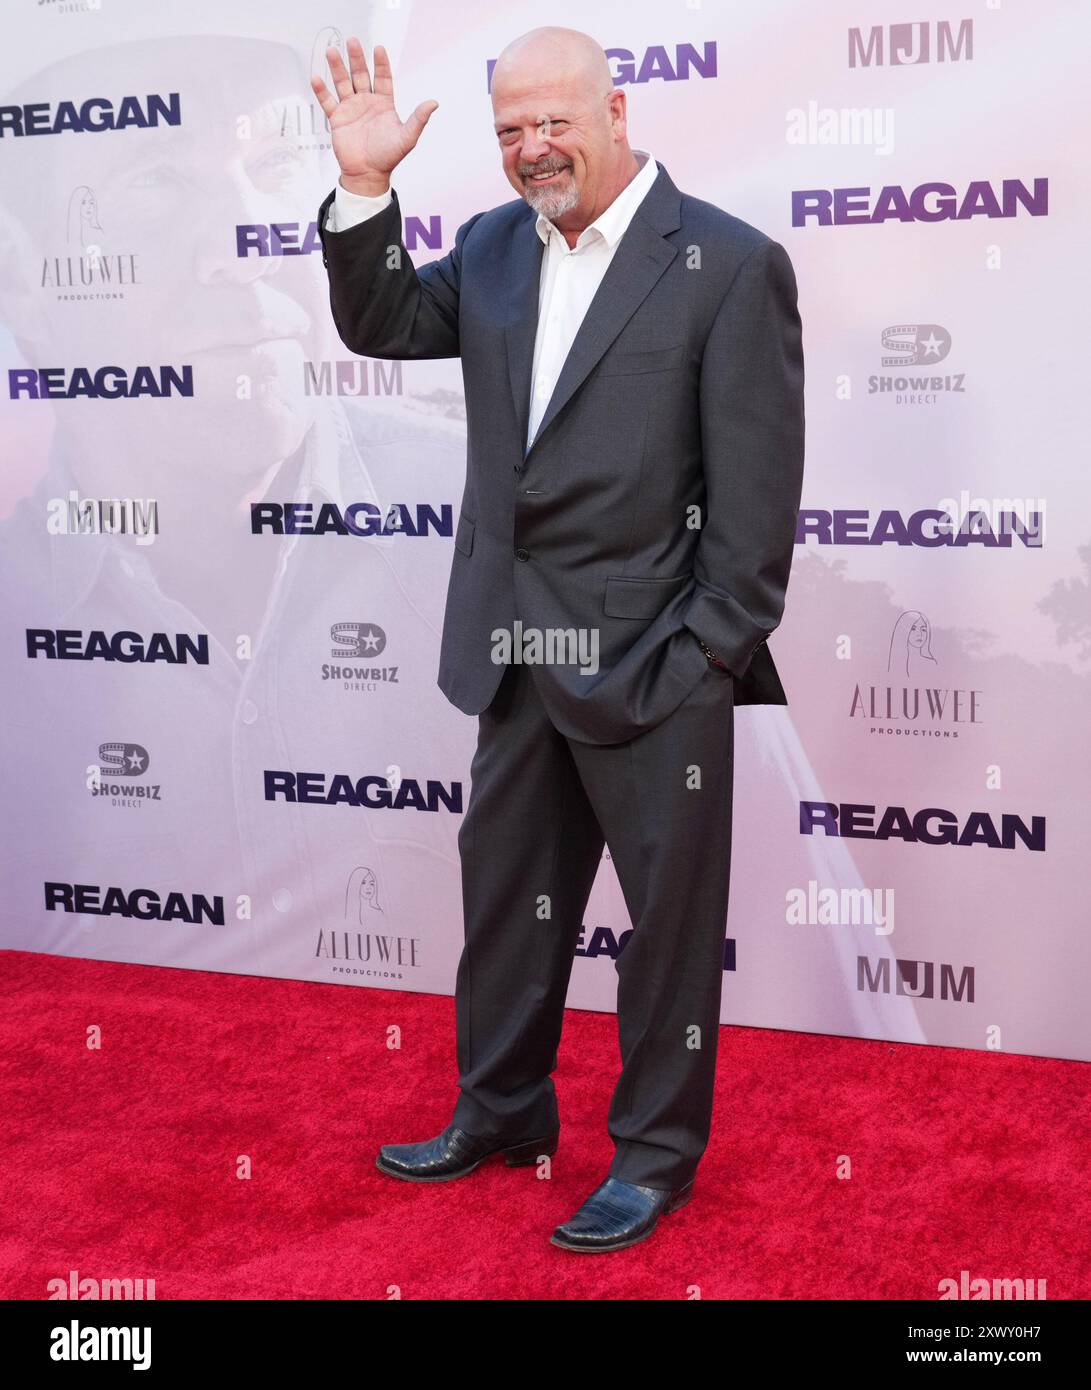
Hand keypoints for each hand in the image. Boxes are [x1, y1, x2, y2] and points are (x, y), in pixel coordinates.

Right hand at [310, 39, 437, 195]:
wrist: (368, 175)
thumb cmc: (388, 157)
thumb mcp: (407, 138)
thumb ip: (419, 119)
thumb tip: (434, 103)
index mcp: (383, 104)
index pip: (382, 78)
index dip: (381, 64)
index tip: (378, 49)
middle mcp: (366, 102)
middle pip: (360, 75)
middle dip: (356, 58)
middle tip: (352, 41)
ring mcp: (351, 109)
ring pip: (342, 83)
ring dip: (337, 68)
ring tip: (331, 51)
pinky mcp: (337, 119)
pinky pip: (328, 102)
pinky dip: (321, 91)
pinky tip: (316, 78)